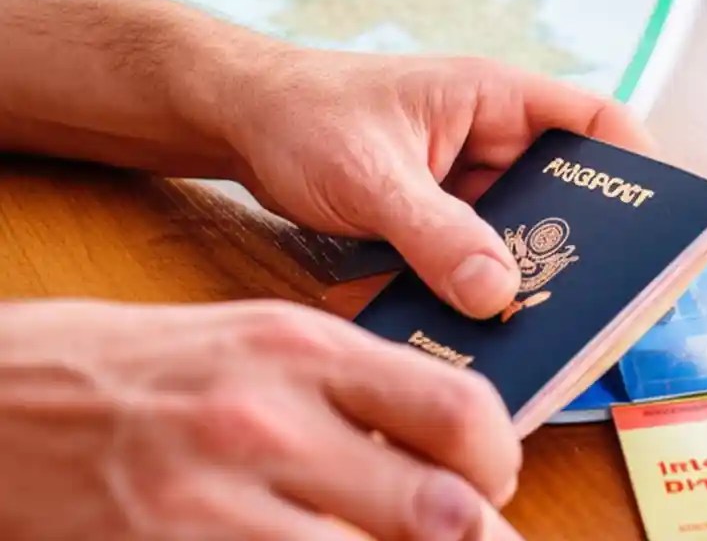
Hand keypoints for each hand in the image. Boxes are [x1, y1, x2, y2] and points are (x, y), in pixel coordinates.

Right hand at [0, 299, 522, 539]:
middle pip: (442, 511)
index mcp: (302, 349)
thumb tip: (446, 448)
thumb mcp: (257, 341)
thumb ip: (356, 388)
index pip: (460, 409)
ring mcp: (216, 503)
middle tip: (477, 540)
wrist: (1, 402)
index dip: (501, 459)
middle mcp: (270, 421)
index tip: (494, 477)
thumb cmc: (139, 369)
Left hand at [221, 51, 654, 317]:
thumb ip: (433, 234)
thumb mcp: (369, 175)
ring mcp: (469, 182)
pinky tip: (489, 332)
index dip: (641, 172)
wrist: (234, 120)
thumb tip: (500, 294)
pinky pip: (484, 257)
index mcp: (497, 99)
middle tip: (614, 307)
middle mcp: (496, 139)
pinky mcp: (441, 219)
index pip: (599, 123)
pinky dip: (490, 290)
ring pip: (532, 233)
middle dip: (594, 246)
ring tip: (556, 332)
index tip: (663, 231)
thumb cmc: (302, 116)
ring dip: (540, 277)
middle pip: (574, 193)